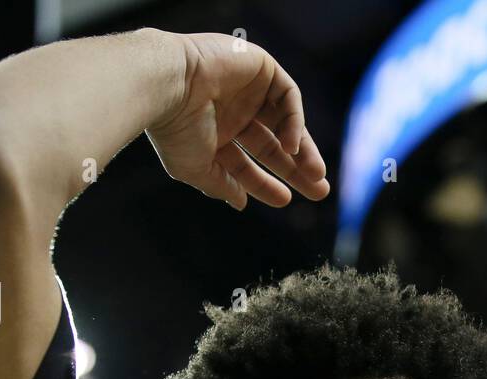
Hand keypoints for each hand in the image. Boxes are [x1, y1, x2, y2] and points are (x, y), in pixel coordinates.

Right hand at [147, 32, 329, 210]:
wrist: (168, 84)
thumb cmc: (175, 128)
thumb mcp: (196, 168)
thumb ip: (221, 185)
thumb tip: (241, 204)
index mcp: (213, 136)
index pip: (246, 164)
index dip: (266, 184)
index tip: (285, 200)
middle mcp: (231, 112)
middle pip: (272, 145)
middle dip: (295, 169)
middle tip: (318, 191)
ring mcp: (247, 89)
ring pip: (285, 122)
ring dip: (303, 149)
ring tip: (316, 175)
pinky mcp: (260, 67)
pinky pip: (288, 96)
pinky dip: (295, 121)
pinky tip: (293, 147)